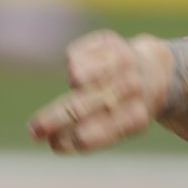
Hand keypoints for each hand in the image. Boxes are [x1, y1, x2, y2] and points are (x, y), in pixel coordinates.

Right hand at [28, 30, 167, 153]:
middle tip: (33, 131)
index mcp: (135, 117)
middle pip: (79, 108)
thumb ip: (93, 136)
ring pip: (77, 80)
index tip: (53, 144)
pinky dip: (72, 71)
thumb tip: (56, 142)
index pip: (95, 132)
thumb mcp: (122, 127)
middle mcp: (130, 88)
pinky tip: (76, 79)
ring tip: (43, 121)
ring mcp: (120, 62)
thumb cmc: (127, 105)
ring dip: (58, 102)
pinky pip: (76, 59)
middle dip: (52, 120)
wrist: (154, 69)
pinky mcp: (108, 43)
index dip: (69, 141)